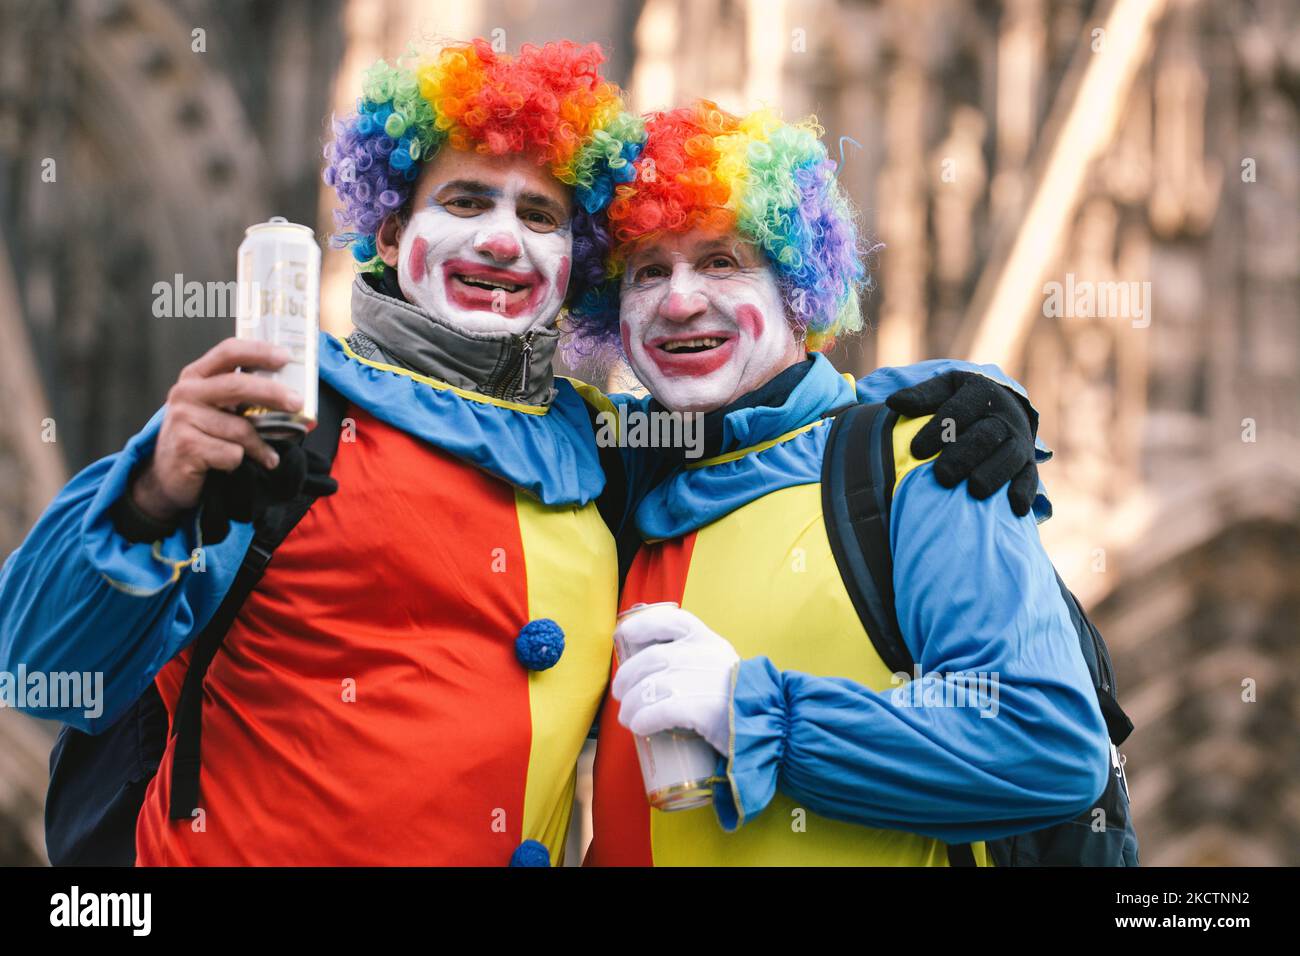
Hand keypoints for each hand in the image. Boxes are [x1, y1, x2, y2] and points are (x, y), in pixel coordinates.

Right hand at [131, 338, 303, 522]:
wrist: (167, 475)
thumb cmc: (202, 437)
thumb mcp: (216, 409)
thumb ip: (241, 397)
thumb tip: (291, 396)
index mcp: (196, 376)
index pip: (228, 352)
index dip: (258, 351)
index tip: (285, 356)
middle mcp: (186, 392)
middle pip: (238, 386)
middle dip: (273, 394)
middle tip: (298, 403)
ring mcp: (182, 419)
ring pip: (240, 429)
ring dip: (260, 446)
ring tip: (268, 455)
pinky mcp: (186, 446)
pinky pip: (232, 453)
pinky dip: (240, 462)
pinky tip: (234, 466)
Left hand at [611, 606, 739, 753]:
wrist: (772, 722)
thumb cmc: (742, 696)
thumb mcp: (723, 664)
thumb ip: (697, 660)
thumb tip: (657, 670)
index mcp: (707, 639)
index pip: (670, 620)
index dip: (642, 625)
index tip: (626, 635)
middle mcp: (700, 654)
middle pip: (649, 659)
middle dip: (627, 676)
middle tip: (620, 693)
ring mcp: (697, 679)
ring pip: (647, 688)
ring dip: (630, 705)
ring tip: (627, 718)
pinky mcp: (698, 708)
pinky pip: (656, 712)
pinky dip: (643, 719)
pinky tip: (639, 726)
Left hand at [885, 370, 1038, 516]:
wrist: (1002, 405)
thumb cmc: (961, 400)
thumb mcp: (943, 389)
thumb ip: (921, 396)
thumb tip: (893, 402)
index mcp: (981, 393)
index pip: (959, 410)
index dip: (938, 430)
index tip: (915, 450)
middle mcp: (1003, 416)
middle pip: (986, 435)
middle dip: (964, 456)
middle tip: (942, 476)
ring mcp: (1019, 440)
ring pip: (1011, 456)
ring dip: (994, 474)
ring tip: (974, 492)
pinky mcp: (1028, 462)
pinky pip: (1030, 476)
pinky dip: (1024, 491)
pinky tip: (1015, 508)